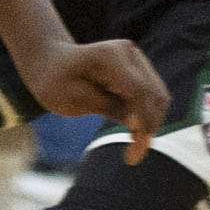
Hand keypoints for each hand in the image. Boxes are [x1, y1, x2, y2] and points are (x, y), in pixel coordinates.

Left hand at [21, 37, 164, 155]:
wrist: (51, 64)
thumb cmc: (55, 82)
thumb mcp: (71, 98)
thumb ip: (105, 107)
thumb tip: (138, 124)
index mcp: (109, 55)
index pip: (138, 90)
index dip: (142, 121)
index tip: (133, 151)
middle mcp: (128, 53)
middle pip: (154, 94)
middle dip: (149, 127)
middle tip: (133, 157)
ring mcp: (136, 60)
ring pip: (159, 97)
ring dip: (151, 124)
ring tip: (133, 150)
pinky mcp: (139, 71)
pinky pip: (153, 98)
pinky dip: (147, 118)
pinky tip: (133, 135)